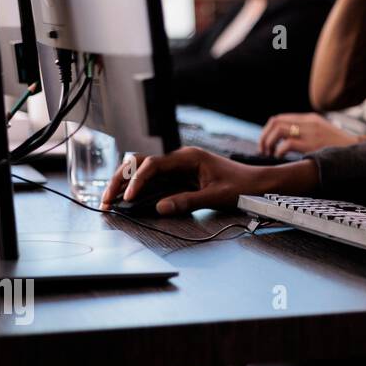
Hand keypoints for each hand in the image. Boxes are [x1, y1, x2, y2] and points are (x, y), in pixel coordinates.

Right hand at [99, 146, 318, 215]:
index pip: (154, 164)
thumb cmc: (242, 186)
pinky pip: (154, 181)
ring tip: (110, 202)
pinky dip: (139, 190)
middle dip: (122, 180)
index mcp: (188, 157)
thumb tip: (160, 208)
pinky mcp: (179, 177)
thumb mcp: (216, 196)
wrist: (258, 184)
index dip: (138, 180)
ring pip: (144, 172)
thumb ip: (187, 201)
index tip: (129, 198)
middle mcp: (180, 159)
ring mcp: (178, 168)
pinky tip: (128, 202)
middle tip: (107, 200)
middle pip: (142, 164)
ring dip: (127, 185)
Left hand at [259, 113, 357, 156]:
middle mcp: (308, 122)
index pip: (280, 118)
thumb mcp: (323, 132)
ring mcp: (310, 133)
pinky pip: (286, 144)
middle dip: (264, 136)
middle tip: (263, 150)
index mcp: (310, 118)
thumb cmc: (340, 146)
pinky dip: (278, 151)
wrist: (357, 151)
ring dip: (268, 143)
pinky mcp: (312, 145)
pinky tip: (280, 157)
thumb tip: (286, 140)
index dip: (268, 131)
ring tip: (269, 154)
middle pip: (275, 122)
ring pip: (277, 131)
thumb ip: (307, 131)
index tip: (267, 143)